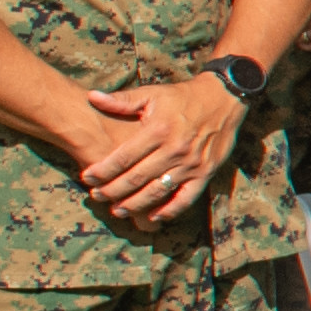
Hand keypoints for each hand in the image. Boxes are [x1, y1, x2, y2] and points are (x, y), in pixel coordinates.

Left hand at [77, 75, 244, 224]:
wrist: (224, 99)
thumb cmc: (183, 97)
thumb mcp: (152, 94)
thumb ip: (122, 100)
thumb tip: (91, 96)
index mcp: (158, 130)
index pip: (123, 157)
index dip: (102, 170)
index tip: (87, 177)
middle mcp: (173, 150)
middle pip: (136, 179)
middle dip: (112, 191)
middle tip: (96, 196)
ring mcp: (190, 165)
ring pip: (156, 192)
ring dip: (134, 205)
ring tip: (118, 210)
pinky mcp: (205, 173)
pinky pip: (186, 199)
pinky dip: (169, 211)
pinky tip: (154, 217)